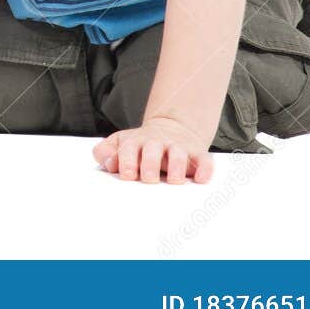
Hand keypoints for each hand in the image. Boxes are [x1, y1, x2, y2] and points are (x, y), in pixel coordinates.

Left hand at [93, 116, 212, 183]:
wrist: (172, 128)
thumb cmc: (141, 145)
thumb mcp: (120, 143)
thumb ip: (106, 152)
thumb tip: (107, 163)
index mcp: (135, 141)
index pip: (129, 149)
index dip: (127, 161)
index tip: (128, 175)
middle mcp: (157, 142)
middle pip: (153, 149)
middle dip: (150, 164)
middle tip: (149, 179)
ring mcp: (177, 146)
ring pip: (178, 153)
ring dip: (176, 166)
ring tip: (174, 181)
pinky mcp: (197, 154)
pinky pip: (204, 160)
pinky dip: (204, 169)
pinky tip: (200, 179)